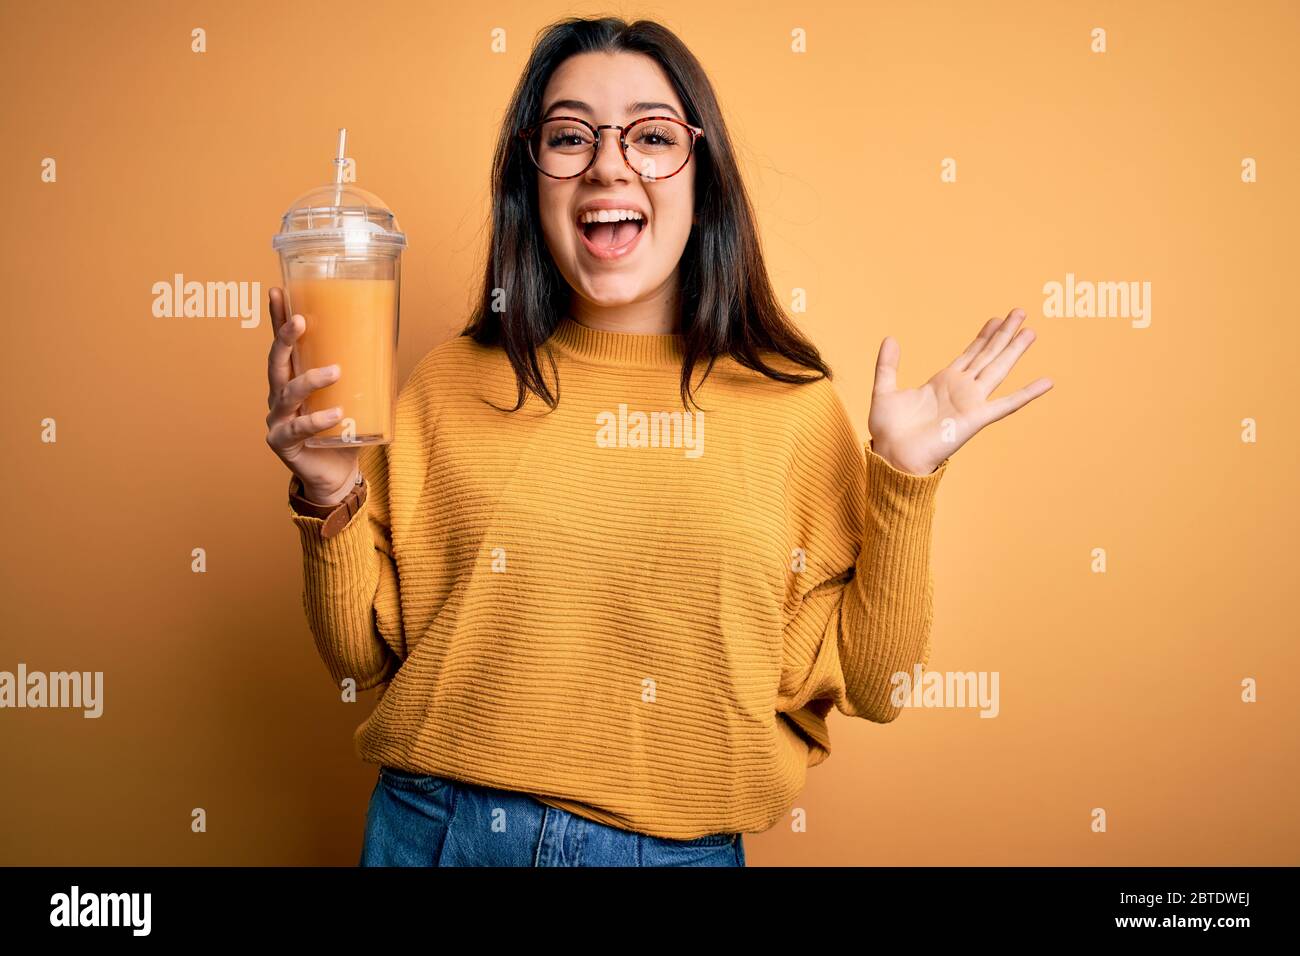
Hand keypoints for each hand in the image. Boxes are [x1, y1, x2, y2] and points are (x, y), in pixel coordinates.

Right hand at [264, 287, 359, 503]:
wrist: (336, 475)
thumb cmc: (343, 432)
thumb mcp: (353, 397)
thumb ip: (363, 374)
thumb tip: (390, 342)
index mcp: (292, 380)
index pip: (282, 345)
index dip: (277, 318)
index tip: (277, 291)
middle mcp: (278, 396)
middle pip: (276, 362)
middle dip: (286, 338)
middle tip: (302, 320)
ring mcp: (277, 420)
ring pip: (287, 393)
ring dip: (311, 379)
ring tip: (335, 371)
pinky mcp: (282, 443)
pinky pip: (298, 428)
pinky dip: (317, 420)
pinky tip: (336, 414)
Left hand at [868, 308, 1052, 475]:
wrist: (892, 456)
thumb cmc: (888, 432)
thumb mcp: (885, 391)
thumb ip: (888, 365)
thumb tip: (890, 339)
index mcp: (942, 382)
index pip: (969, 354)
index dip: (984, 336)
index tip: (996, 319)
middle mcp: (961, 389)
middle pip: (988, 356)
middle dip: (1004, 334)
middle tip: (1020, 312)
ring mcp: (971, 402)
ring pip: (998, 369)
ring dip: (1014, 351)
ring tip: (1031, 331)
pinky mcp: (976, 418)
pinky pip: (1007, 404)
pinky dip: (1027, 393)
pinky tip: (1046, 382)